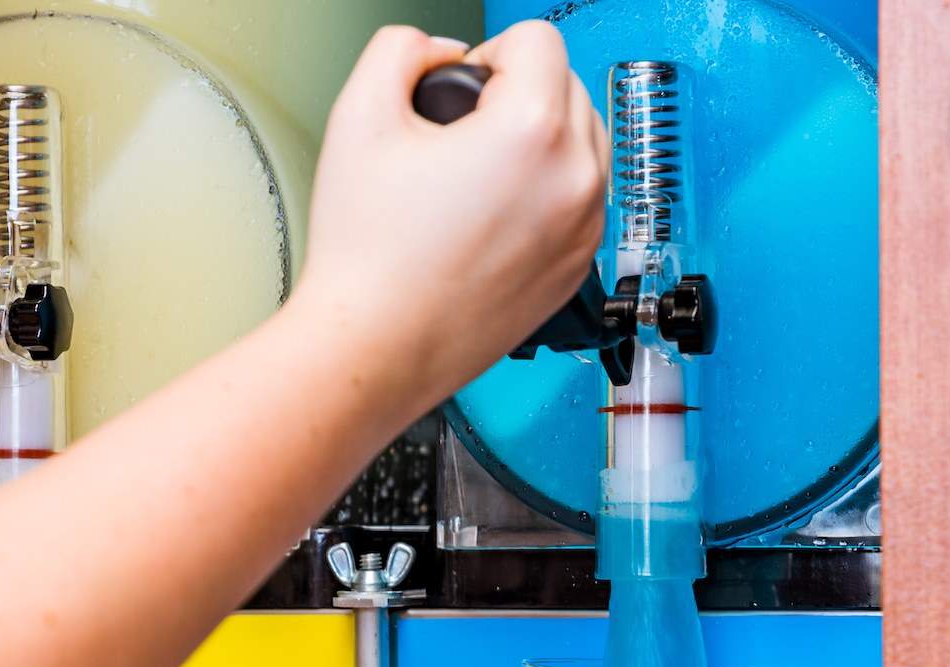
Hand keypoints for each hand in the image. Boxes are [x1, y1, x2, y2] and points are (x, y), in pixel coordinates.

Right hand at [294, 22, 606, 417]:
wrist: (381, 343)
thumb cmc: (371, 253)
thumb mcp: (362, 115)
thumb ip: (401, 50)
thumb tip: (442, 52)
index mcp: (533, 132)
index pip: (538, 40)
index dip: (490, 50)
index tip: (463, 86)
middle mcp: (576, 179)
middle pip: (572, 84)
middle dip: (520, 92)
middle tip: (463, 131)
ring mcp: (586, 227)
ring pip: (586, 141)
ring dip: (542, 137)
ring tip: (480, 170)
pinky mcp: (581, 263)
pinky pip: (583, 197)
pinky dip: (549, 188)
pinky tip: (495, 211)